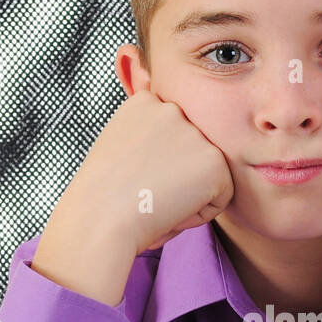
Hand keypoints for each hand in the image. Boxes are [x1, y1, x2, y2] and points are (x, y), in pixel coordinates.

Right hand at [66, 88, 235, 255]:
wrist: (100, 219)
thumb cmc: (101, 199)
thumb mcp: (119, 151)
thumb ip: (147, 141)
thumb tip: (174, 157)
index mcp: (144, 103)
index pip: (171, 139)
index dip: (155, 168)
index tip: (132, 180)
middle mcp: (171, 109)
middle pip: (191, 156)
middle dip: (174, 181)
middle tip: (143, 194)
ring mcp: (195, 133)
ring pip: (206, 177)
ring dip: (187, 197)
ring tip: (155, 202)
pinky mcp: (214, 161)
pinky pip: (222, 197)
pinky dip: (199, 214)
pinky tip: (170, 211)